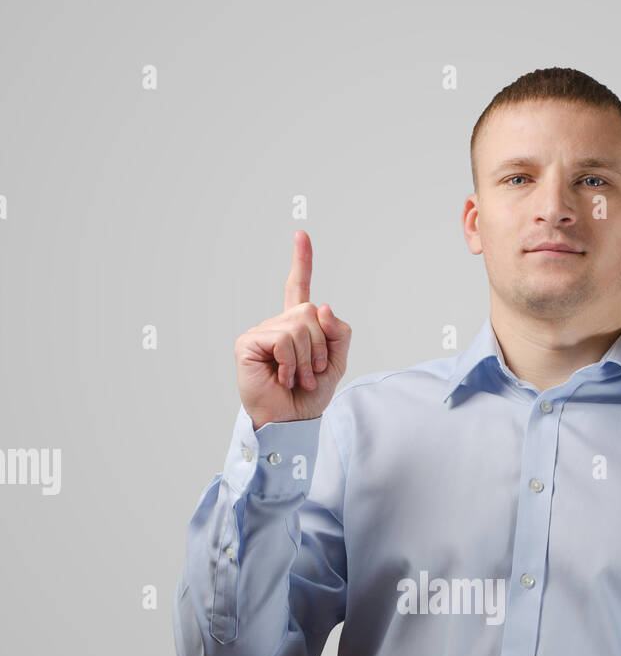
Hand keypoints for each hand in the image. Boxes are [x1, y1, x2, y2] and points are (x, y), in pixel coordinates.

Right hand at [234, 229, 351, 429]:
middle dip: (320, 346)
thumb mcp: (337, 361)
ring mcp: (261, 332)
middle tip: (312, 371)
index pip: (297, 288)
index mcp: (297, 326)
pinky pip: (282, 339)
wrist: (292, 421)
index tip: (302, 235)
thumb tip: (322, 307)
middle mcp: (277, 325)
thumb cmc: (309, 395)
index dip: (301, 262)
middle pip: (309, 312)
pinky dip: (290, 362)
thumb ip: (338, 332)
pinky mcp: (248, 343)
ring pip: (298, 326)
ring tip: (298, 378)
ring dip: (307, 358)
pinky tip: (283, 377)